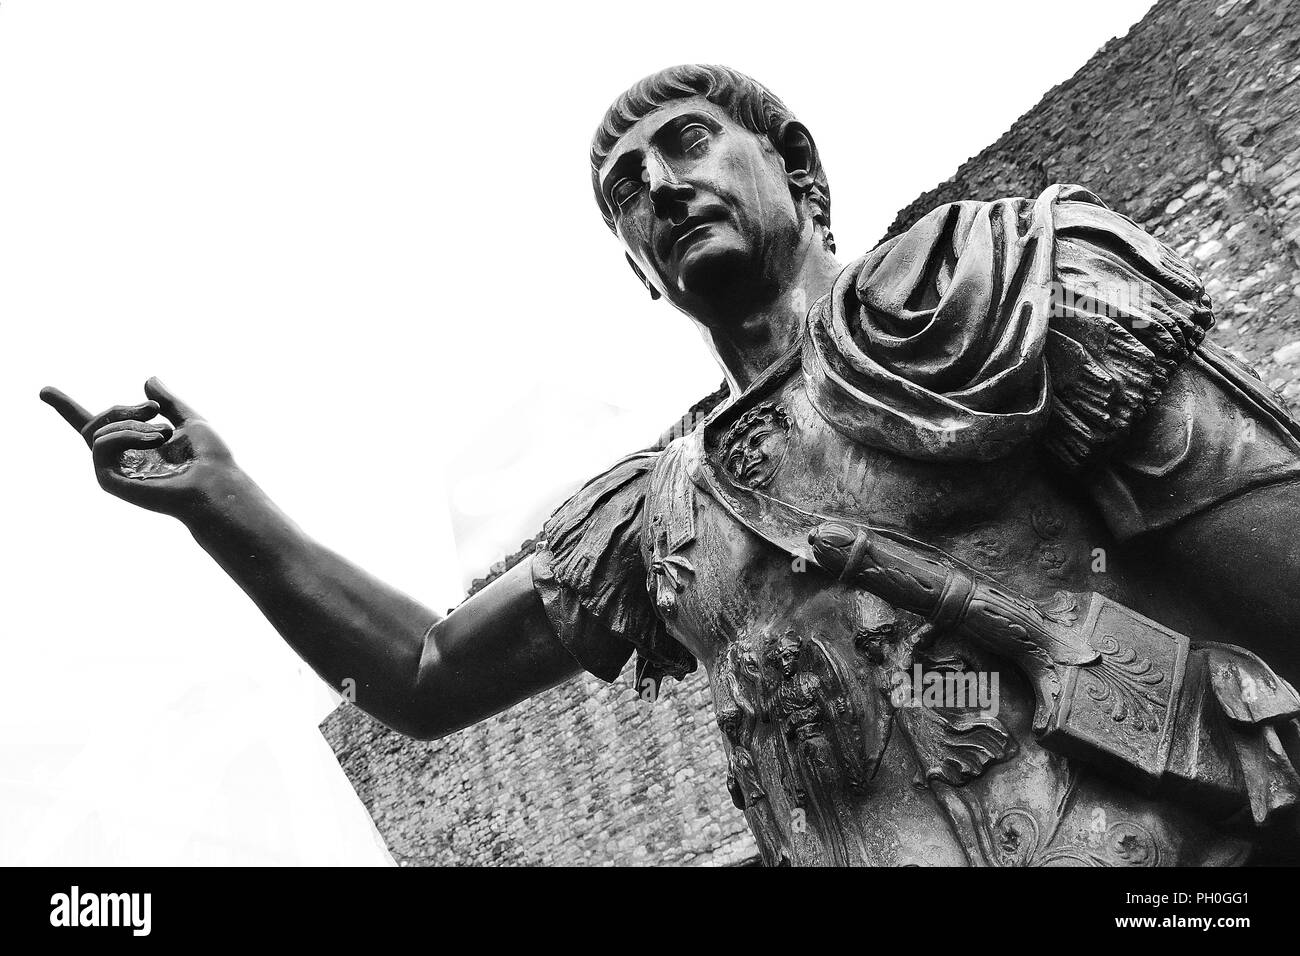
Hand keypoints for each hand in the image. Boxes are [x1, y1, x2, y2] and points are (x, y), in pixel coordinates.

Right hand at [41, 377, 238, 519]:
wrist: (216, 483)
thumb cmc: (210, 458)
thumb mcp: (190, 420)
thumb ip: (168, 402)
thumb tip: (147, 380)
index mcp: (136, 446)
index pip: (95, 426)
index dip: (67, 407)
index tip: (44, 390)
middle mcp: (121, 459)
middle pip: (95, 423)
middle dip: (122, 409)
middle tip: (153, 409)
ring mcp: (114, 471)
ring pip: (97, 432)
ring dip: (131, 424)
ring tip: (163, 433)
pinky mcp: (110, 481)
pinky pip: (99, 446)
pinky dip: (124, 435)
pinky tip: (152, 440)